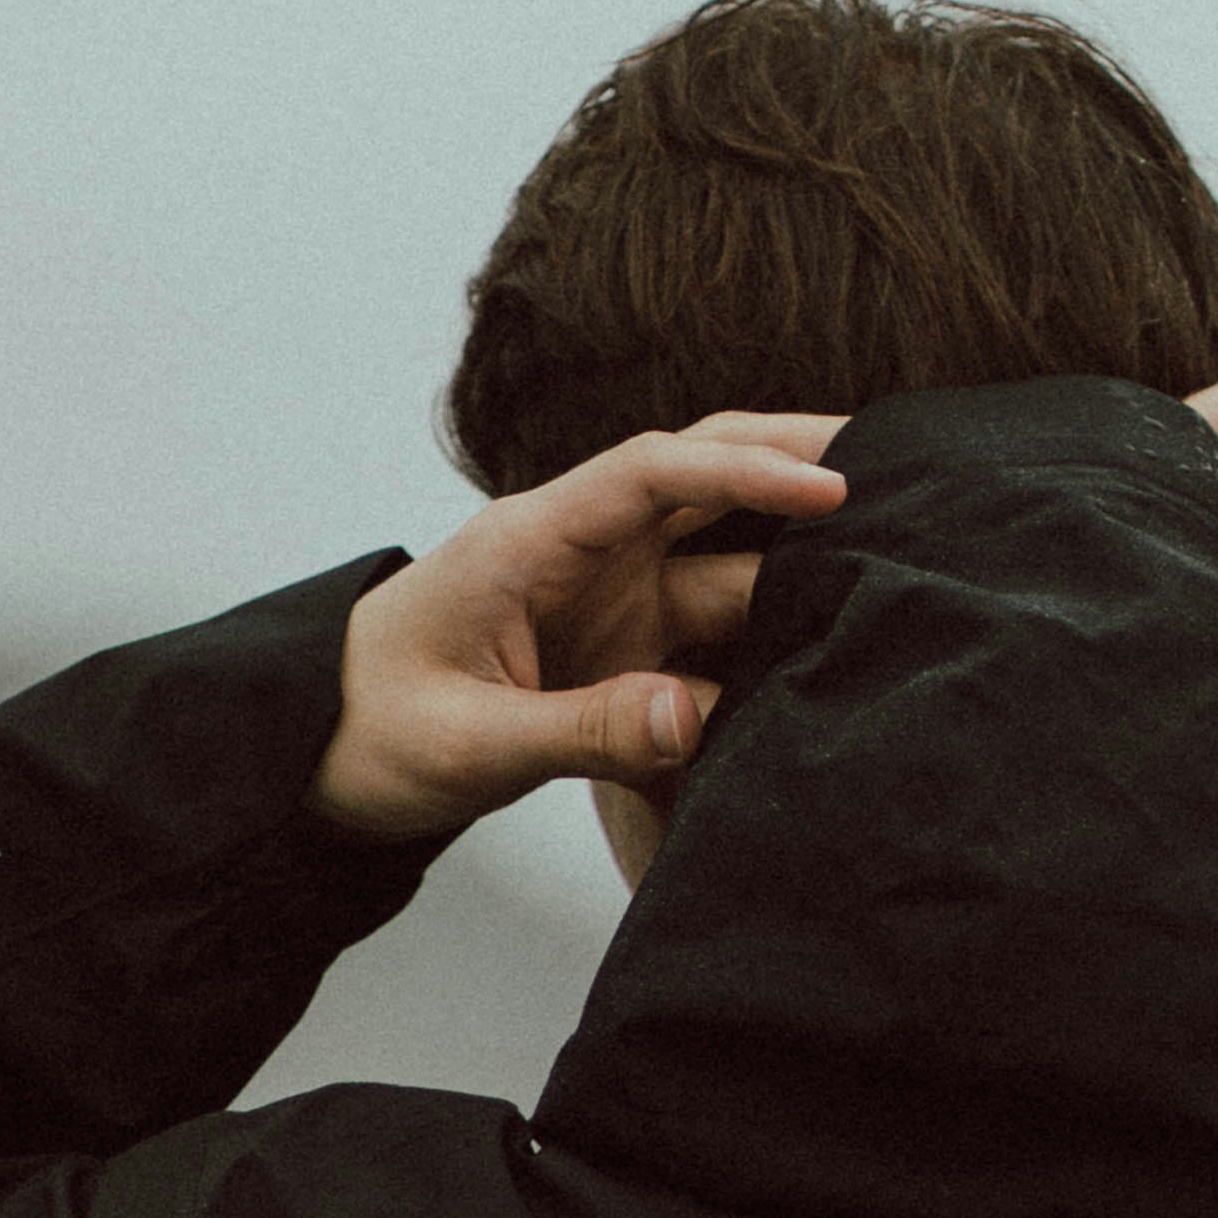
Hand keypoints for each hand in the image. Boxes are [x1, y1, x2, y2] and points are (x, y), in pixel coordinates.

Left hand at [315, 413, 846, 843]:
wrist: (320, 756)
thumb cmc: (372, 732)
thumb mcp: (472, 745)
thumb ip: (581, 731)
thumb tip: (692, 717)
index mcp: (531, 541)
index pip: (654, 473)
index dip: (747, 469)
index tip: (830, 486)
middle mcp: (579, 551)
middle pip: (704, 477)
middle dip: (793, 461)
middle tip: (897, 460)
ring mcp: (605, 597)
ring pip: (721, 556)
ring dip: (794, 556)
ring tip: (893, 554)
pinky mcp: (619, 648)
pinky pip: (709, 631)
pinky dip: (767, 632)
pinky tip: (832, 636)